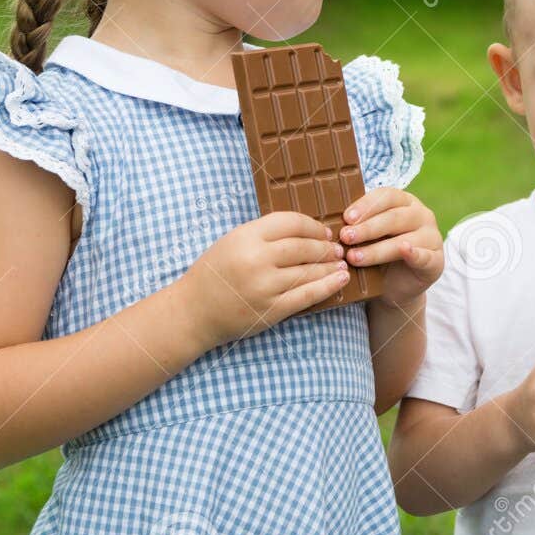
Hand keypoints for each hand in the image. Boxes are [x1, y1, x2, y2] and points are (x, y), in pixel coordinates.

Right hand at [177, 211, 350, 348]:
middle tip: (337, 248)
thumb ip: (265, 233)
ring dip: (331, 266)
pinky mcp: (271, 310)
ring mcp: (265, 286)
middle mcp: (256, 260)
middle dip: (325, 246)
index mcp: (246, 237)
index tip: (324, 231)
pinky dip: (329, 286)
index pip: (291, 222)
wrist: (193, 312)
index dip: (313, 226)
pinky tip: (341, 279)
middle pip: (304, 247)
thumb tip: (307, 230)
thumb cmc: (215, 273)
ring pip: (309, 271)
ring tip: (342, 262)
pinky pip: (307, 295)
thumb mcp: (233, 241)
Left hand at [342, 187, 443, 309]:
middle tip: (345, 237)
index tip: (346, 218)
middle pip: (394, 217)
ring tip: (354, 258)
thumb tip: (332, 219)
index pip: (386, 196)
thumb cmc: (377, 254)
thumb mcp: (367, 236)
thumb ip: (358, 224)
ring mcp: (432, 237)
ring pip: (404, 239)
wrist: (394, 288)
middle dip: (367, 228)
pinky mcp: (436, 261)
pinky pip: (425, 256)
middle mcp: (422, 215)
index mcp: (405, 202)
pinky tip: (404, 251)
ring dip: (377, 249)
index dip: (366, 205)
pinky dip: (415, 253)